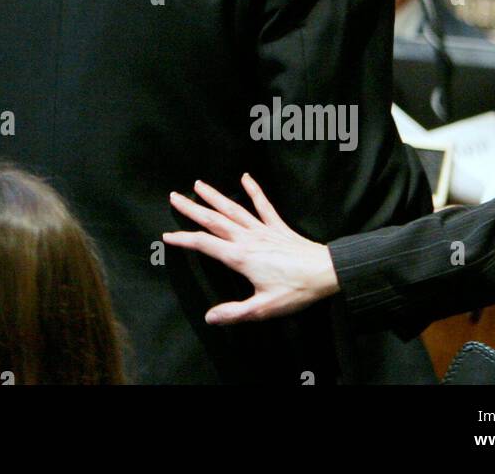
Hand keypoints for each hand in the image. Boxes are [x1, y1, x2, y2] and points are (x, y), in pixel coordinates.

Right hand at [163, 174, 339, 323]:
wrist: (327, 272)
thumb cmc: (296, 291)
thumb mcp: (263, 308)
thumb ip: (235, 312)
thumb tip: (210, 317)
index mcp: (240, 257)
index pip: (204, 245)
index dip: (183, 239)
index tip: (166, 235)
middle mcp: (247, 239)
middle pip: (214, 220)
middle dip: (192, 209)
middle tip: (174, 196)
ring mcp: (263, 229)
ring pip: (233, 209)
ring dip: (214, 196)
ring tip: (198, 184)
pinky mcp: (278, 227)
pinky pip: (264, 205)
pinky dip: (254, 190)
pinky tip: (245, 177)